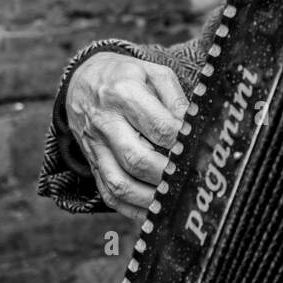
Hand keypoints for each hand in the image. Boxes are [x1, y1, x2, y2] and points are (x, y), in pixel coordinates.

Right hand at [65, 52, 187, 219]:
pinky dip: (132, 209)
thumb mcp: (153, 73)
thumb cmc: (126, 77)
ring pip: (119, 184)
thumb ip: (176, 100)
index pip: (159, 126)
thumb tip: (195, 129)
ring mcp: (95, 147)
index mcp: (124, 93)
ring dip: (150, 198)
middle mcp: (105, 122)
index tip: (200, 150)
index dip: (183, 143)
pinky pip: (109, 194)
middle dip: (168, 174)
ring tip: (174, 198)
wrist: (82, 81)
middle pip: (137, 159)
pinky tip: (154, 210)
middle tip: (190, 177)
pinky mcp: (92, 164)